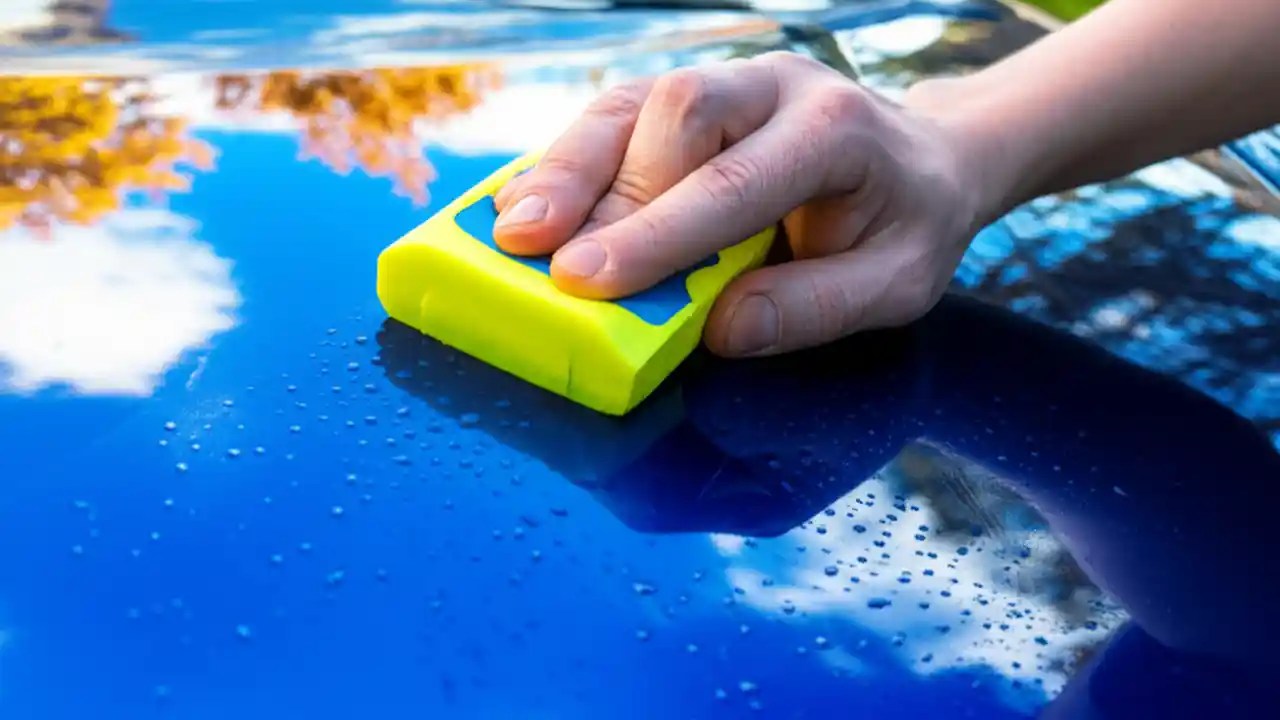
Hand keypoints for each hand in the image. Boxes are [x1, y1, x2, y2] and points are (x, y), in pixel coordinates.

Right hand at [491, 51, 987, 356]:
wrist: (925, 158)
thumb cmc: (908, 224)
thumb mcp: (898, 282)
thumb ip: (815, 307)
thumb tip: (717, 329)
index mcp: (835, 131)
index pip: (735, 181)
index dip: (656, 231)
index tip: (588, 279)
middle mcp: (774, 87)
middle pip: (674, 111)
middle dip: (600, 186)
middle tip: (540, 255)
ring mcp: (727, 84)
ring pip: (631, 102)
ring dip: (566, 168)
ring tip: (510, 229)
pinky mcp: (688, 99)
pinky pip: (617, 117)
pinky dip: (569, 161)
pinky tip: (528, 201)